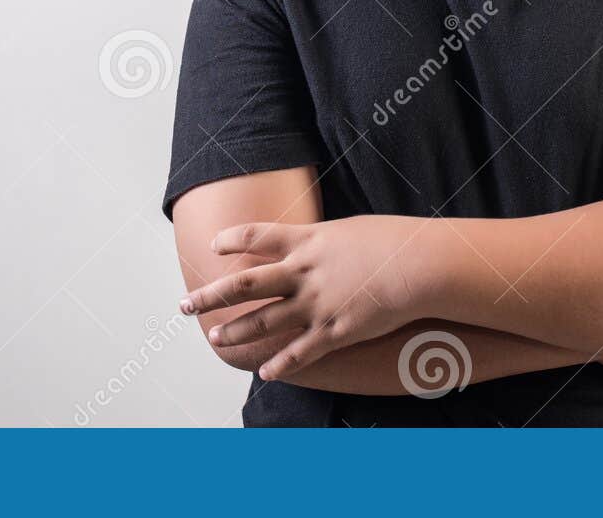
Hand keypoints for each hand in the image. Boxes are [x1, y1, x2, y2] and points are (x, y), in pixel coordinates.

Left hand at [178, 215, 433, 380]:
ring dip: (237, 332)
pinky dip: (282, 364)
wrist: (417, 265)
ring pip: (264, 320)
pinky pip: (301, 351)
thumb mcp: (349, 229)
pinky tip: (265, 373)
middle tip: (185, 305)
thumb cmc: (393, 240)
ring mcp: (316, 302)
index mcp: (307, 240)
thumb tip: (314, 241)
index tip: (212, 246)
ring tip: (216, 340)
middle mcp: (303, 271)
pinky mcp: (334, 329)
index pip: (256, 236)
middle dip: (211, 296)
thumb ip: (324, 239)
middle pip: (244, 283)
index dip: (231, 240)